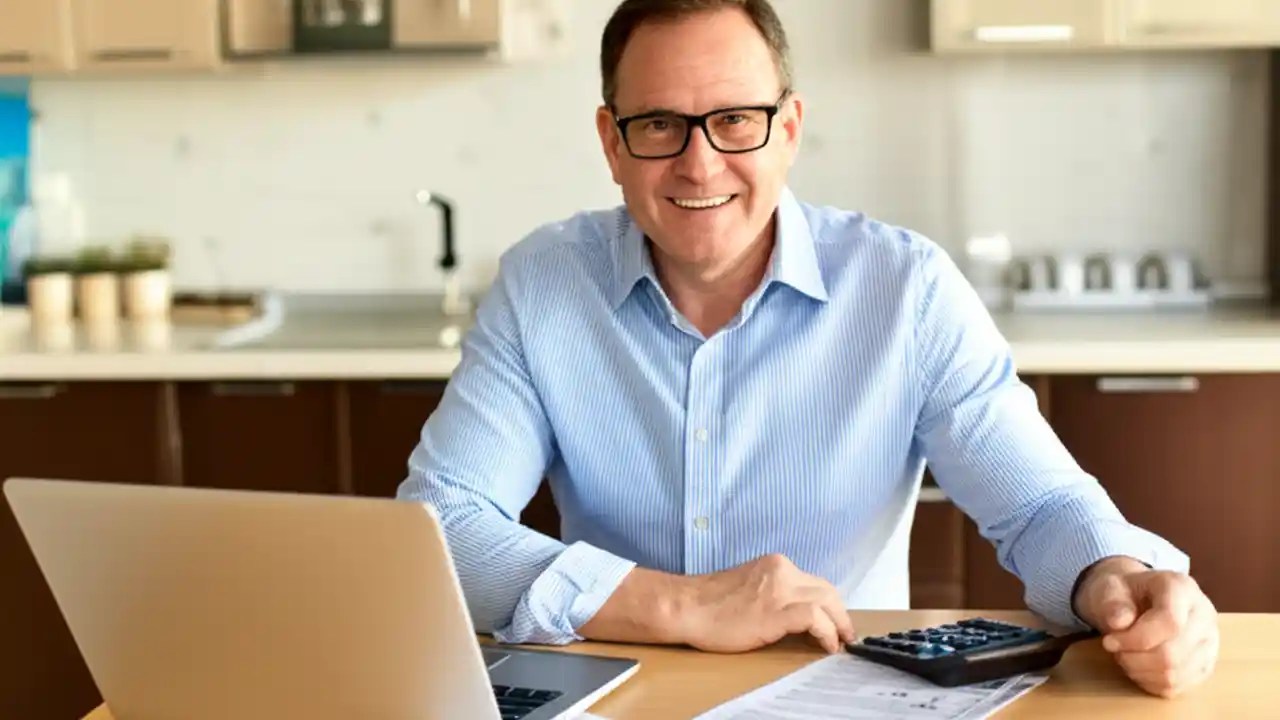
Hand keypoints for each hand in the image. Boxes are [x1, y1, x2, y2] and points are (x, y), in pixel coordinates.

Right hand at [678, 553, 855, 653]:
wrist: (687, 606)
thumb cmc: (710, 602)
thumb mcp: (748, 586)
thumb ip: (771, 592)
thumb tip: (790, 612)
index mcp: (775, 565)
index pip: (813, 582)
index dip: (828, 603)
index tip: (833, 620)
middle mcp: (782, 571)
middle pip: (827, 590)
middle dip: (841, 613)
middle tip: (846, 633)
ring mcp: (781, 590)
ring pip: (828, 601)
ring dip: (840, 624)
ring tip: (841, 642)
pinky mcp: (777, 611)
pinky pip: (815, 619)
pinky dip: (827, 632)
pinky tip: (828, 646)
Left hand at [1073, 556, 1218, 697]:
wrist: (1136, 597)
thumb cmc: (1123, 593)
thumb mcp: (1109, 588)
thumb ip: (1112, 603)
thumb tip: (1118, 622)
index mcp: (1182, 588)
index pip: (1170, 622)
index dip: (1136, 639)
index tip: (1109, 641)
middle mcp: (1204, 615)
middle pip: (1172, 654)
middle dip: (1134, 657)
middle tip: (1115, 648)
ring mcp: (1209, 643)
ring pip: (1175, 674)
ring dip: (1140, 671)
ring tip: (1126, 654)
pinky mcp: (1205, 666)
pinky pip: (1177, 686)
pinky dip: (1150, 681)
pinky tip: (1138, 665)